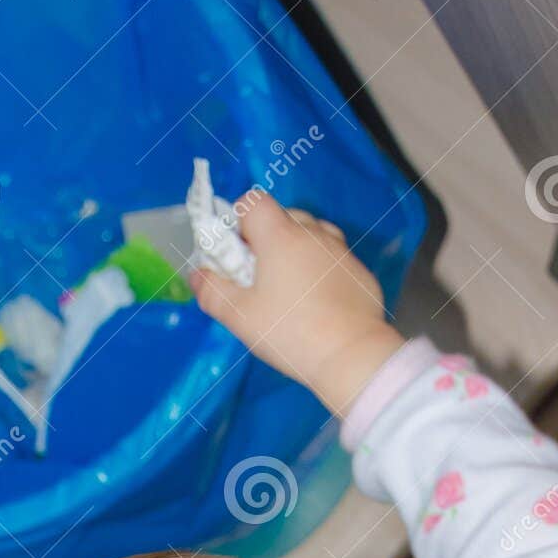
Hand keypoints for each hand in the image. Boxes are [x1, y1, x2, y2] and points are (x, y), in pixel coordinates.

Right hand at [191, 192, 404, 415]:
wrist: (351, 355)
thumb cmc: (290, 333)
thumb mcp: (240, 317)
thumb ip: (212, 291)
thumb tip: (198, 275)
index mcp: (281, 237)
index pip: (254, 201)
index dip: (239, 219)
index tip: (237, 251)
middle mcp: (314, 234)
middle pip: (285, 216)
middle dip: (268, 236)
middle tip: (261, 274)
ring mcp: (341, 252)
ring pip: (314, 234)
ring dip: (298, 249)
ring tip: (291, 286)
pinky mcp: (360, 272)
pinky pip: (334, 259)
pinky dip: (322, 270)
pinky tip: (318, 303)